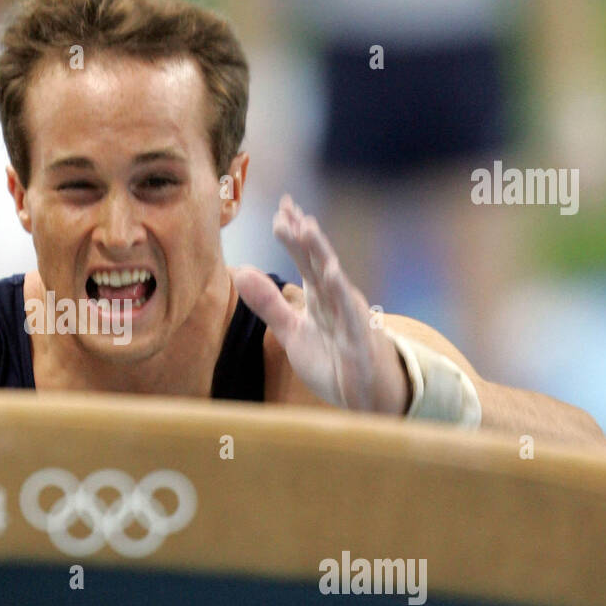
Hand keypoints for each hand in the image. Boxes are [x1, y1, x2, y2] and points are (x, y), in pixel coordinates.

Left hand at [234, 195, 408, 413]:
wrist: (364, 396)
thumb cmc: (332, 358)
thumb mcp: (292, 330)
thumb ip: (268, 303)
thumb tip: (241, 272)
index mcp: (320, 295)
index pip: (305, 258)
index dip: (293, 235)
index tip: (280, 209)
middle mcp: (336, 298)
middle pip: (318, 260)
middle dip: (303, 234)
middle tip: (288, 209)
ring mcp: (348, 315)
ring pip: (333, 278)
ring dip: (321, 253)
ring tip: (307, 228)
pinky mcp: (358, 337)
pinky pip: (349, 312)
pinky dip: (341, 293)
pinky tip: (332, 273)